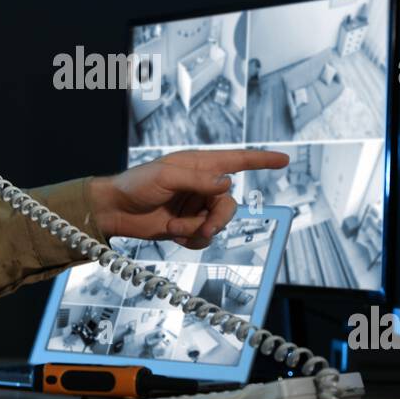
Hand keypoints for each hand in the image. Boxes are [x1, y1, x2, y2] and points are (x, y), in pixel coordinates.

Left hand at [87, 149, 289, 248]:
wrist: (115, 211)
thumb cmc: (136, 184)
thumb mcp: (166, 176)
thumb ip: (198, 179)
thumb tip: (228, 183)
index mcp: (200, 165)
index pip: (238, 160)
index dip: (262, 159)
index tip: (284, 159)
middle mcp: (202, 186)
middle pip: (229, 204)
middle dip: (218, 218)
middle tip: (203, 227)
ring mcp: (196, 207)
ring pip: (218, 224)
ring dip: (198, 229)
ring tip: (174, 227)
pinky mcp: (188, 226)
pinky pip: (204, 238)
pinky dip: (191, 239)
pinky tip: (173, 233)